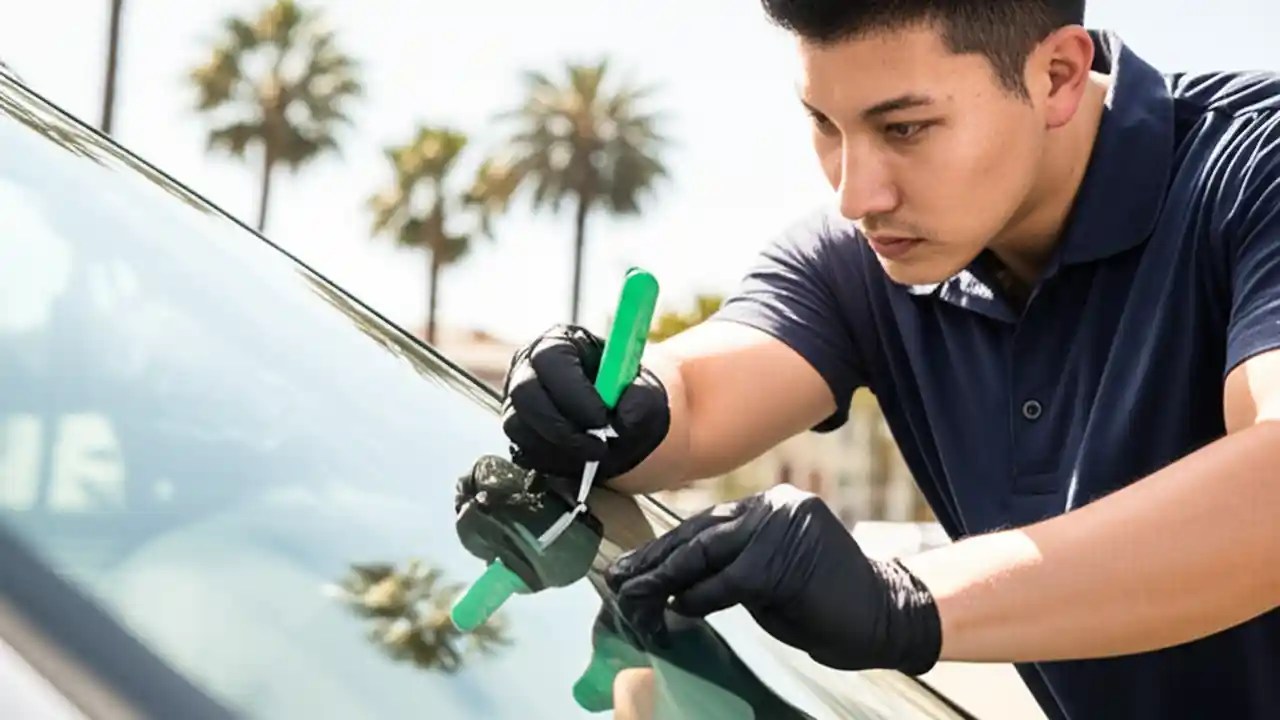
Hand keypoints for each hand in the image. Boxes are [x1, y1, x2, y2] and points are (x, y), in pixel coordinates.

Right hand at [500, 324, 668, 481]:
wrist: (617, 422)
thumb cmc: (628, 398)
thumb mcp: (648, 394)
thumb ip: (642, 400)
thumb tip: (623, 419)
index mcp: (560, 342)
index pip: (551, 359)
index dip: (573, 393)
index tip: (602, 420)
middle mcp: (528, 367)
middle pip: (524, 394)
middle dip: (561, 428)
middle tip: (597, 449)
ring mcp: (516, 400)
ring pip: (518, 427)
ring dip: (558, 450)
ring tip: (593, 456)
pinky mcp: (516, 431)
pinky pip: (521, 451)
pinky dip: (550, 464)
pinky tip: (578, 464)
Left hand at [603, 484, 942, 674]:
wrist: (887, 614)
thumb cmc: (827, 598)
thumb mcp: (774, 568)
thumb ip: (733, 561)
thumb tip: (677, 578)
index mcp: (770, 504)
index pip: (705, 523)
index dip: (665, 547)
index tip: (632, 565)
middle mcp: (772, 507)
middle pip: (697, 534)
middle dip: (653, 561)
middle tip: (618, 581)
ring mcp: (776, 531)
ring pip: (703, 555)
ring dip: (662, 580)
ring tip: (632, 597)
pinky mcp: (777, 565)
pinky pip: (722, 584)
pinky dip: (696, 599)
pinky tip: (674, 610)